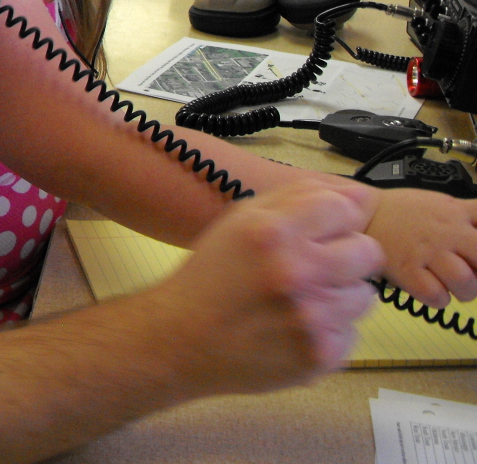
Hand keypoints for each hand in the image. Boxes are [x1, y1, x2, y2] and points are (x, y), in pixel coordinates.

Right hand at [149, 181, 383, 397]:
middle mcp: (296, 272)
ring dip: (338, 295)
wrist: (181, 339)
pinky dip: (329, 330)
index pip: (344, 207)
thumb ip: (298, 197)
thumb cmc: (213, 274)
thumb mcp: (240, 220)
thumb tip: (359, 194)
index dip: (335, 219)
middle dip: (345, 256)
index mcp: (272, 232)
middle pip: (368, 251)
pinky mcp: (322, 355)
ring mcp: (312, 318)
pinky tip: (294, 328)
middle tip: (312, 267)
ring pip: (364, 295)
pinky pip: (352, 332)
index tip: (319, 232)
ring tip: (299, 300)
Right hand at [363, 188, 476, 307]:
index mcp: (455, 213)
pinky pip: (437, 296)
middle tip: (468, 275)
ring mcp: (426, 251)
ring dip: (463, 291)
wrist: (363, 214)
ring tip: (449, 284)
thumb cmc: (403, 212)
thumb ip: (468, 215)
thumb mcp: (440, 203)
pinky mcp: (407, 270)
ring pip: (465, 282)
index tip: (475, 257)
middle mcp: (445, 231)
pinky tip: (431, 289)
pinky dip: (439, 299)